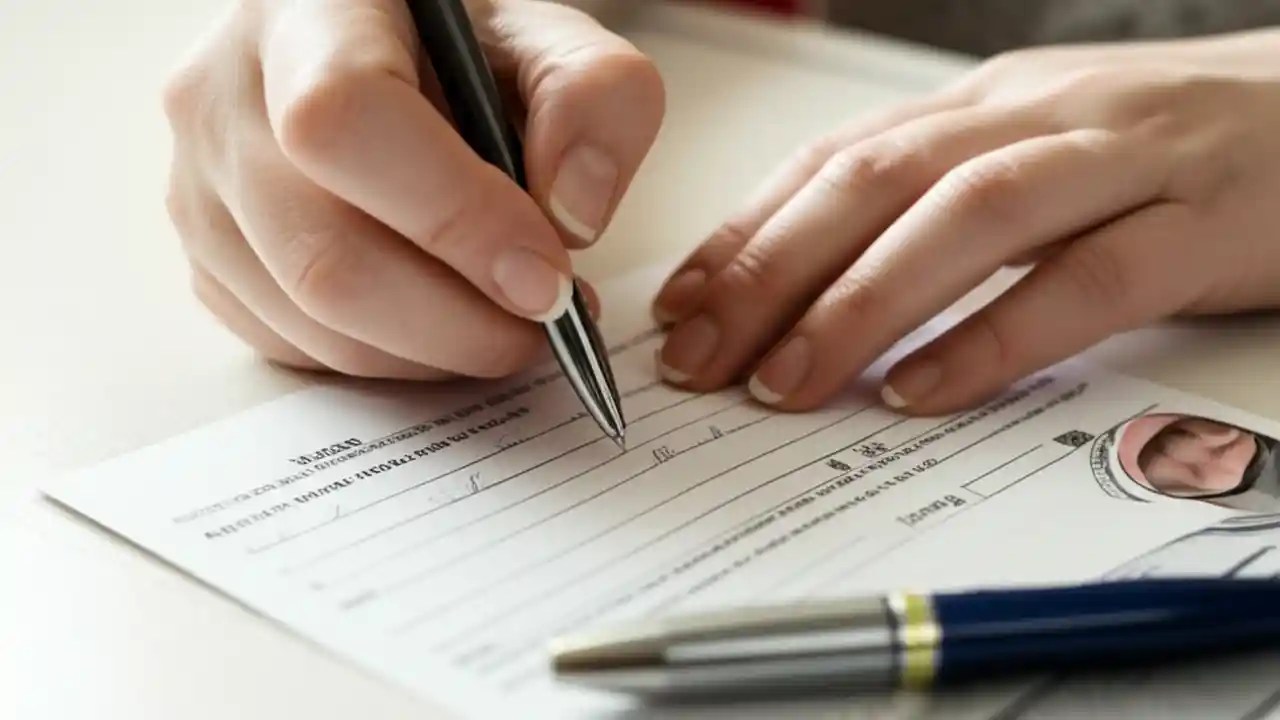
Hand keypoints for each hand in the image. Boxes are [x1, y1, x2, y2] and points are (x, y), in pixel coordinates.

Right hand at [164, 0, 662, 378]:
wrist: (379, 59)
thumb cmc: (459, 52)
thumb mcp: (548, 43)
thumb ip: (595, 100)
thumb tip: (570, 219)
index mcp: (305, 11)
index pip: (346, 121)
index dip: (454, 219)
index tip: (545, 279)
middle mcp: (223, 98)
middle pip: (325, 256)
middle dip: (459, 322)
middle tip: (546, 324)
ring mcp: (200, 189)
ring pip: (314, 322)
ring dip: (436, 351)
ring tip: (508, 320)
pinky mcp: (209, 263)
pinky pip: (301, 351)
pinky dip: (395, 361)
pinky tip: (443, 319)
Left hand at [651, 32, 1279, 412]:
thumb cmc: (1165, 152)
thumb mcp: (1027, 159)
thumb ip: (928, 209)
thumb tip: (804, 285)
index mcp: (984, 105)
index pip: (835, 161)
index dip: (746, 233)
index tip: (679, 307)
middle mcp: (1037, 115)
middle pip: (876, 183)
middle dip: (770, 273)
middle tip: (700, 358)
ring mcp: (1123, 160)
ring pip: (967, 218)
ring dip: (860, 303)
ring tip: (786, 382)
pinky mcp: (1203, 220)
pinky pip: (1087, 281)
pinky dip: (995, 338)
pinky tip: (925, 390)